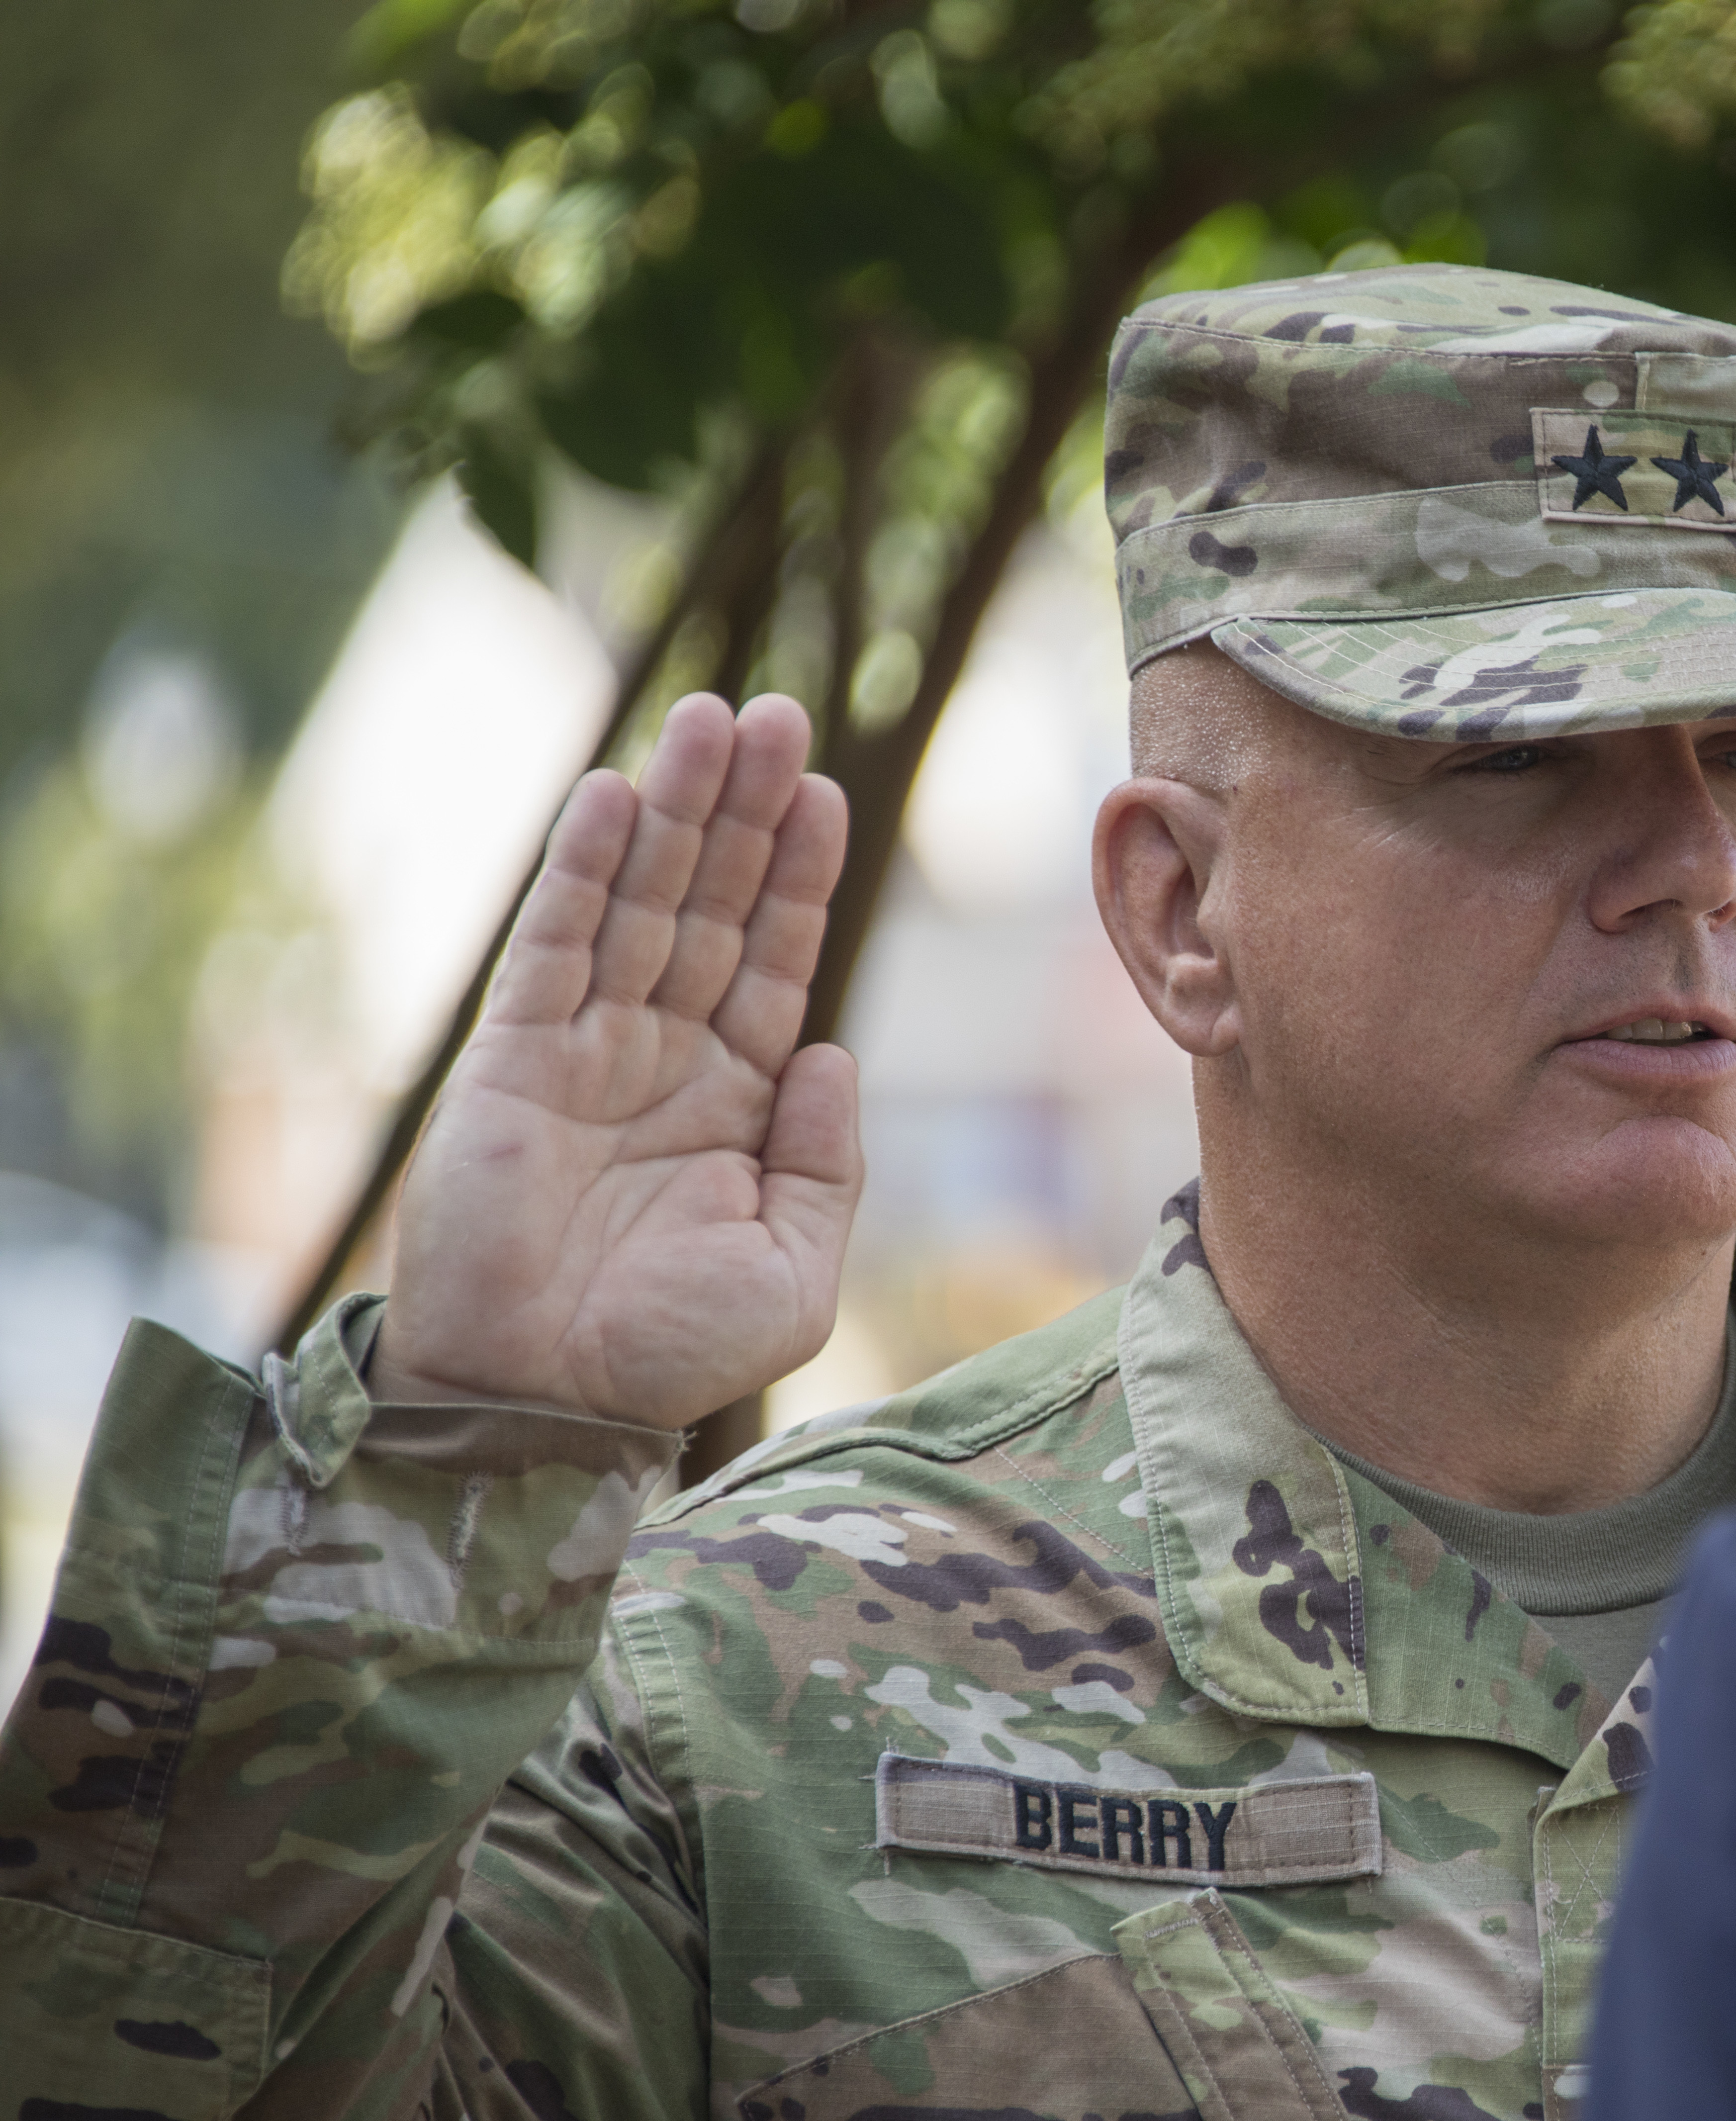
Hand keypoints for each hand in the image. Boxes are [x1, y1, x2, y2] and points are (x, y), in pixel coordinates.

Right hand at [371, 694, 862, 1428]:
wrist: (546, 1402)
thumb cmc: (667, 1354)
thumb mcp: (793, 1270)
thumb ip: (827, 1164)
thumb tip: (832, 1047)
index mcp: (737, 1104)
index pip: (774, 960)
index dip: (797, 875)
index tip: (824, 790)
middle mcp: (664, 1060)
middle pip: (711, 906)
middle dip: (742, 813)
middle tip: (774, 713)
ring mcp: (586, 1052)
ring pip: (639, 903)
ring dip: (674, 811)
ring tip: (709, 719)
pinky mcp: (513, 1059)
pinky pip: (555, 945)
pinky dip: (584, 871)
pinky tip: (614, 797)